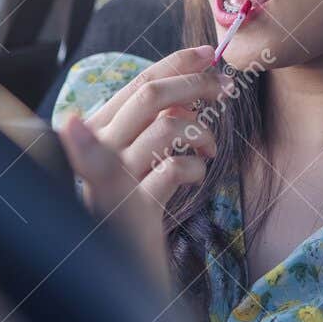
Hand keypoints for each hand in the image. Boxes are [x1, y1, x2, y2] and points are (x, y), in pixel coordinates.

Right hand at [68, 46, 230, 293]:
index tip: (211, 54)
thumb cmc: (136, 205)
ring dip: (202, 132)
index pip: (138, 81)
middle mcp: (97, 148)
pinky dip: (195, 169)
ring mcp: (111, 178)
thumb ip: (153, 120)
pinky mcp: (133, 207)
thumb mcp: (139, 157)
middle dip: (196, 84)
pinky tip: (195, 176)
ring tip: (209, 150)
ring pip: (168, 126)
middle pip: (151, 95)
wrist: (126, 267)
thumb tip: (196, 76)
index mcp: (97, 129)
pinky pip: (175, 169)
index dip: (177, 62)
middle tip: (226, 89)